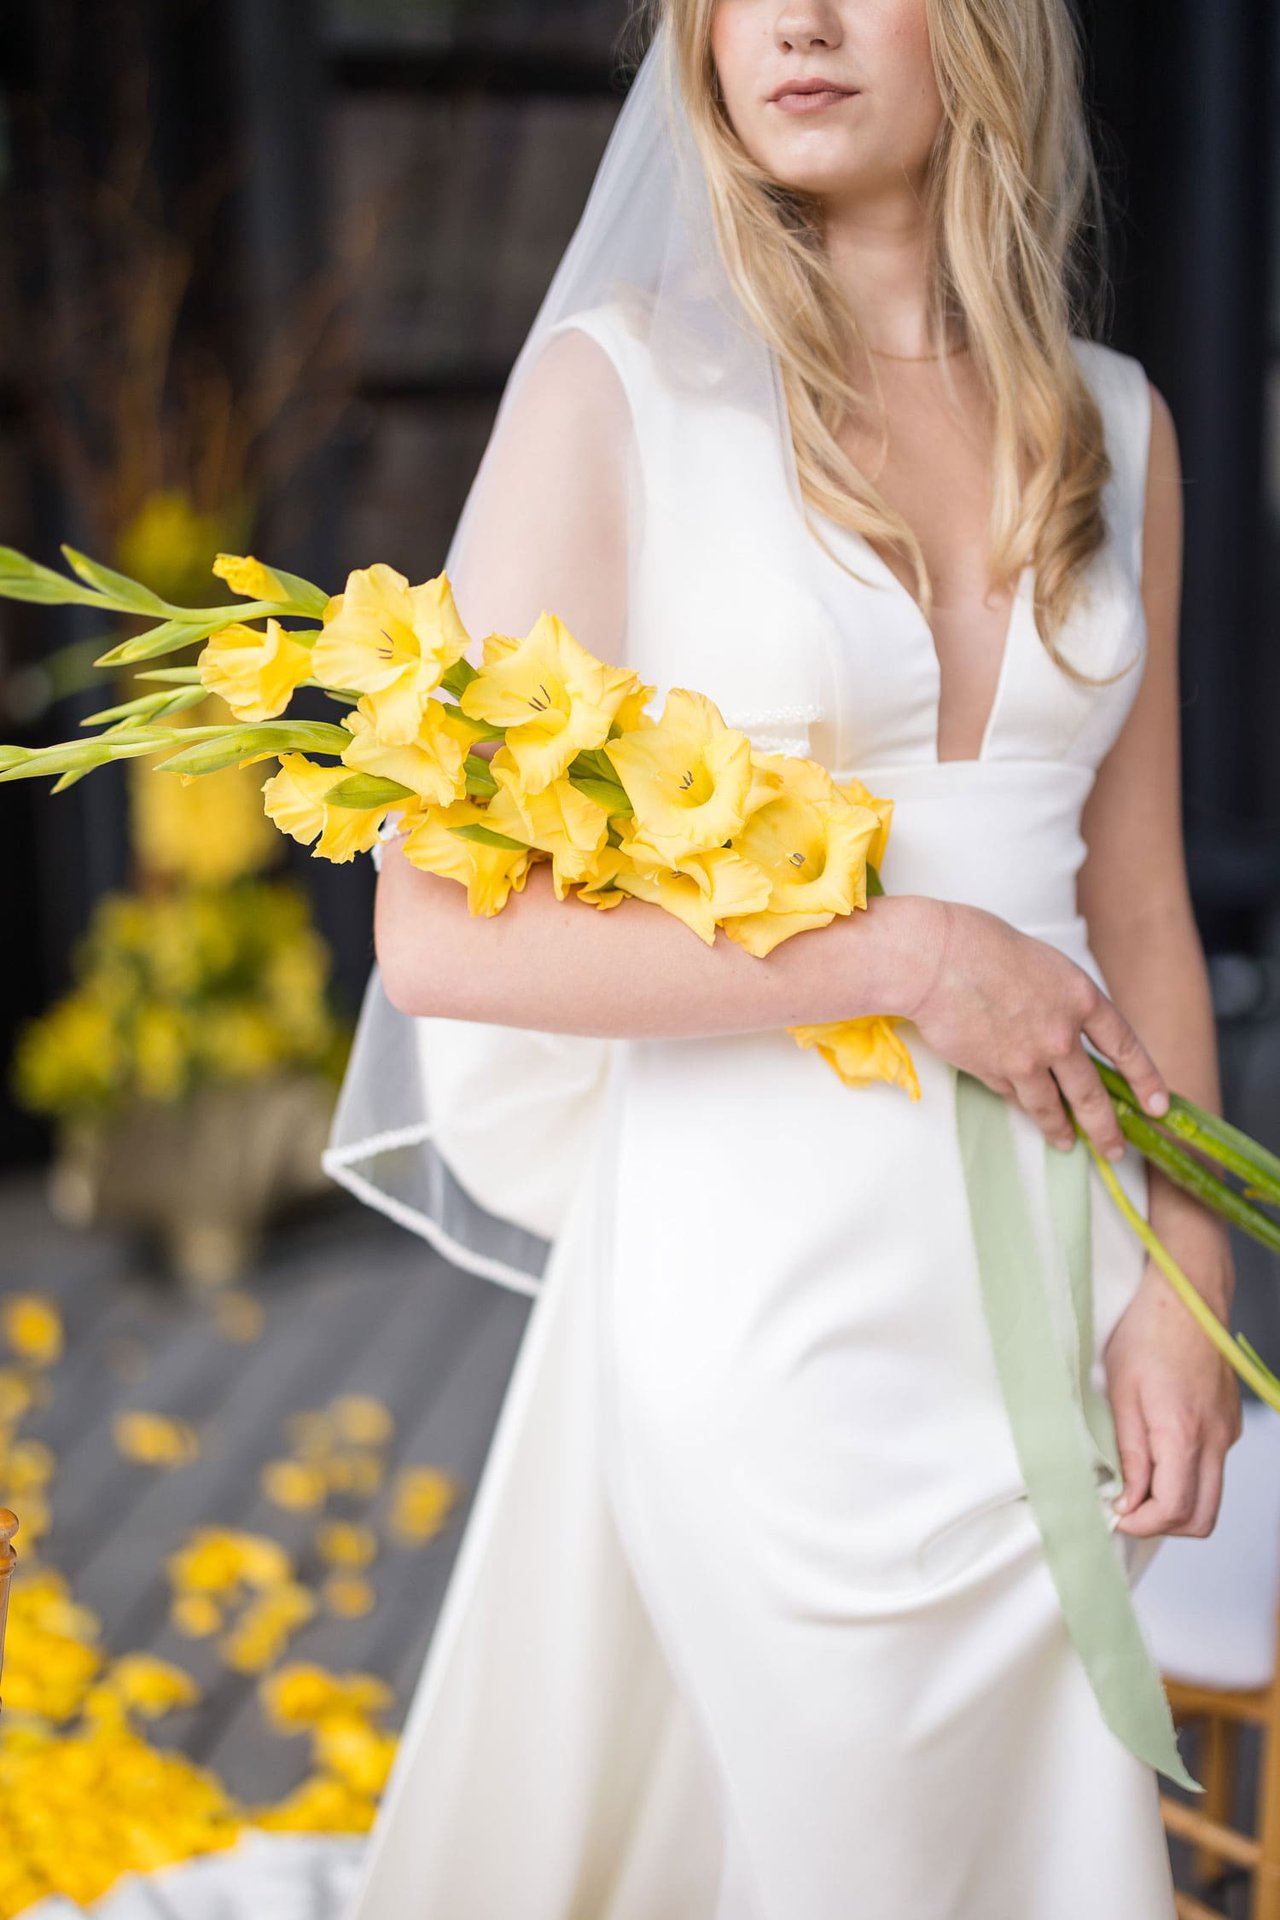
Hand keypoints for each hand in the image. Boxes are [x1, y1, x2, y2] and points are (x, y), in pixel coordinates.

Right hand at [904, 899, 1169, 1161]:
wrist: (937, 959)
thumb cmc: (982, 946)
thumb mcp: (1043, 965)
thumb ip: (1060, 1000)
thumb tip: (1063, 1030)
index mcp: (1081, 998)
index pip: (1124, 1047)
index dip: (1144, 1079)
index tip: (1157, 1105)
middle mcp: (1061, 1035)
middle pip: (1091, 1094)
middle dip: (1106, 1128)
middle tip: (1114, 1149)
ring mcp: (1027, 1058)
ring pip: (1051, 1106)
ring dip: (1061, 1130)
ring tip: (1068, 1143)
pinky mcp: (993, 1071)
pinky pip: (1014, 1096)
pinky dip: (1021, 1104)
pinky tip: (1027, 1111)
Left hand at [1103, 1232, 1242, 1538]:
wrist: (1187, 1296)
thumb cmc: (1146, 1335)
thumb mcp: (1121, 1394)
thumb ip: (1129, 1454)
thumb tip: (1129, 1501)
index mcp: (1184, 1434)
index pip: (1174, 1510)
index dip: (1142, 1525)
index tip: (1115, 1514)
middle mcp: (1216, 1441)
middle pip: (1202, 1518)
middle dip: (1163, 1525)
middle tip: (1127, 1507)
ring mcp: (1228, 1433)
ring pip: (1211, 1496)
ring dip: (1176, 1503)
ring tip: (1138, 1482)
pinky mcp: (1229, 1423)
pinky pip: (1213, 1467)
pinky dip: (1187, 1476)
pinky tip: (1157, 1454)